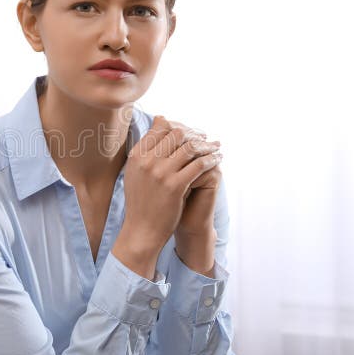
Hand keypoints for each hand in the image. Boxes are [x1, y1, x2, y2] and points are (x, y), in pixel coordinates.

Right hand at [112, 115, 220, 277]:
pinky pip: (199, 164)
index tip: (189, 131)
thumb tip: (160, 124)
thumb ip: (145, 152)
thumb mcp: (135, 173)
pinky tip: (217, 159)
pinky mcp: (175, 186)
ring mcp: (161, 173)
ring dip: (206, 144)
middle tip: (204, 137)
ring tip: (215, 146)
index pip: (160, 126)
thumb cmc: (141, 202)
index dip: (178, 125)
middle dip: (194, 133)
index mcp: (136, 155)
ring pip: (190, 146)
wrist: (142, 230)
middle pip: (176, 133)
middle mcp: (147, 160)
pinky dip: (211, 159)